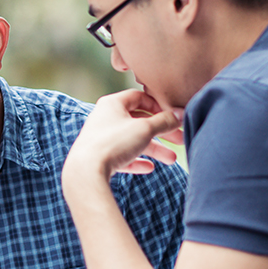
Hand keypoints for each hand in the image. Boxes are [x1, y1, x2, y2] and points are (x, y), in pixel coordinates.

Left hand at [63, 90, 182, 192]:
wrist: (86, 171)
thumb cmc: (114, 143)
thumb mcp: (145, 129)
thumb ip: (164, 121)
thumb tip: (180, 115)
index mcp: (112, 104)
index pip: (139, 97)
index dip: (158, 105)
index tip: (173, 117)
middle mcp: (105, 118)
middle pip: (139, 121)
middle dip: (161, 131)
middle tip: (180, 140)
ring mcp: (101, 138)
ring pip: (133, 140)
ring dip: (154, 149)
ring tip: (171, 160)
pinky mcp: (99, 157)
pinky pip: (122, 156)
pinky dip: (137, 160)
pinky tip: (149, 168)